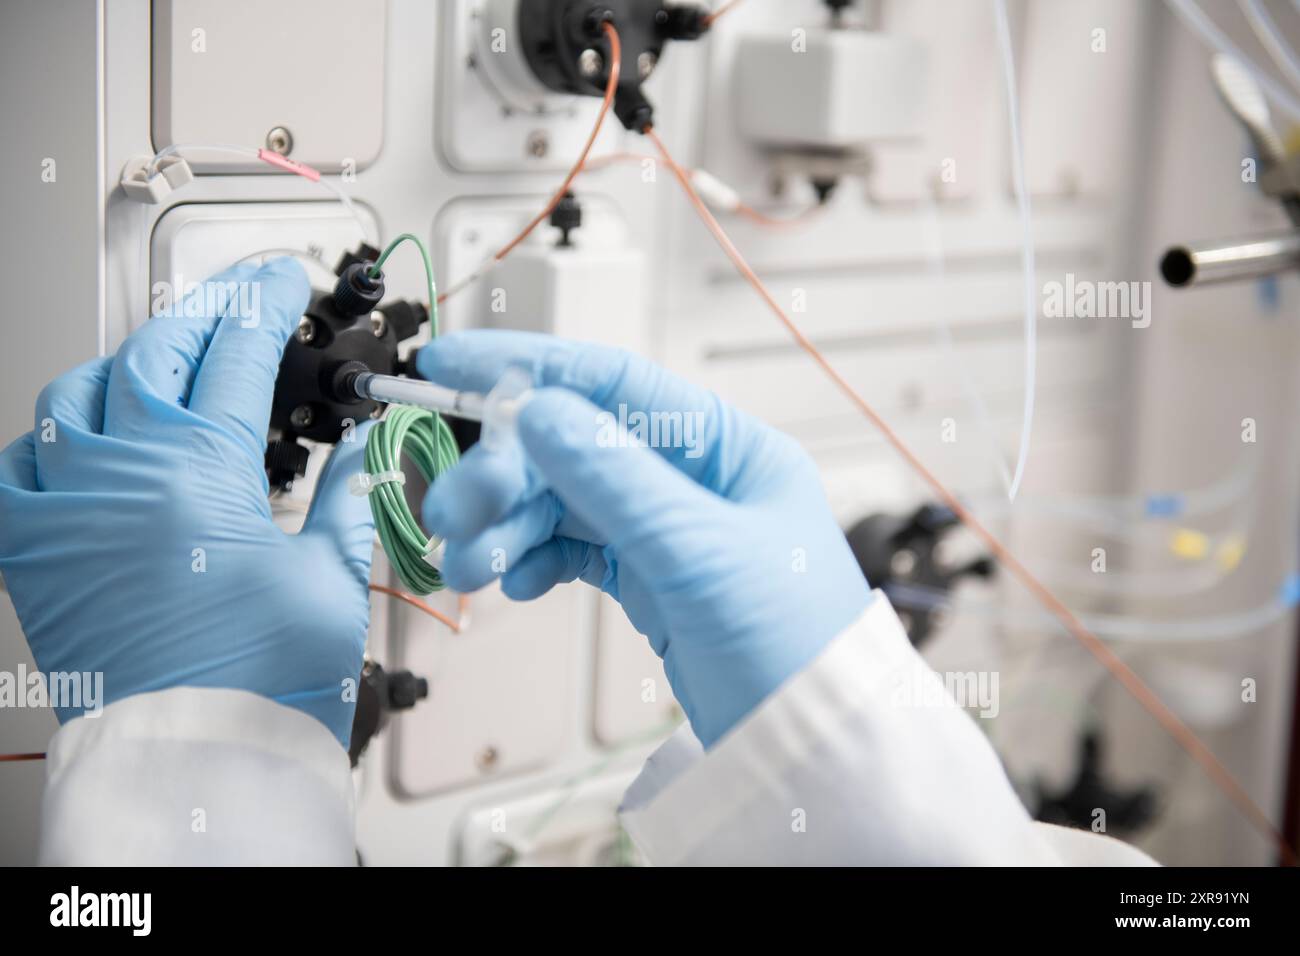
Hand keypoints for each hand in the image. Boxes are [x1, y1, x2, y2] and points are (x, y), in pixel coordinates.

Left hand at [0, 258, 374, 745]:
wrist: (194, 759)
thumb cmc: (262, 682)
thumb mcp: (329, 577)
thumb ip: (345, 497)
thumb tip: (362, 452)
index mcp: (199, 468)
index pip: (236, 348)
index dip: (265, 301)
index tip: (282, 278)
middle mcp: (119, 473)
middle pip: (154, 350)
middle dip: (203, 312)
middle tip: (237, 299)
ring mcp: (63, 509)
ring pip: (75, 394)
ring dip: (126, 365)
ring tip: (163, 363)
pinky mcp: (33, 553)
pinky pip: (17, 466)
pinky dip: (50, 438)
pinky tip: (83, 442)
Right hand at [418, 331, 871, 746]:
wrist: (810, 751)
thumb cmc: (793, 649)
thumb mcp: (700, 553)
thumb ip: (615, 479)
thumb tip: (539, 409)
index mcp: (727, 447)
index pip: (613, 382)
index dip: (527, 367)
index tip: (452, 365)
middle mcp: (694, 478)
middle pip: (574, 446)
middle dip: (506, 474)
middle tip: (454, 507)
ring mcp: (667, 529)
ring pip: (564, 503)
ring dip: (508, 526)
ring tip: (468, 565)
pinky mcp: (648, 578)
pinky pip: (572, 551)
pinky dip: (535, 561)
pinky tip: (514, 582)